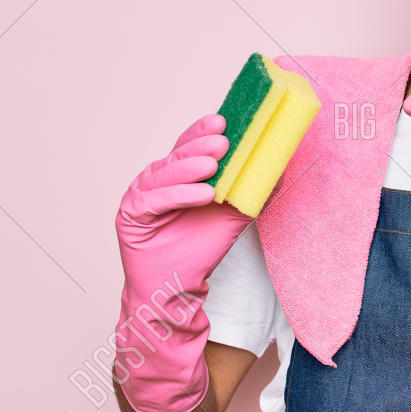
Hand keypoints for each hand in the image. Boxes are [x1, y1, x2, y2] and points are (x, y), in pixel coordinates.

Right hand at [113, 114, 254, 411]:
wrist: (175, 291)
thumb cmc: (197, 252)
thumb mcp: (231, 218)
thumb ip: (251, 194)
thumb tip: (279, 171)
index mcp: (175, 176)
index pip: (188, 147)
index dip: (203, 133)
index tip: (226, 120)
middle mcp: (154, 181)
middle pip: (175, 156)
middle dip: (200, 146)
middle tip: (224, 140)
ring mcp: (140, 197)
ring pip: (163, 174)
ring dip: (188, 167)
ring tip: (214, 165)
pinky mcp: (131, 217)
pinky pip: (155, 201)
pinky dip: (178, 194)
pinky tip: (202, 193)